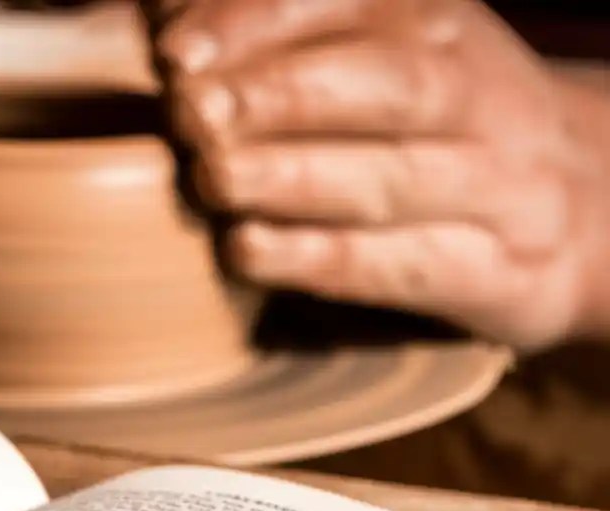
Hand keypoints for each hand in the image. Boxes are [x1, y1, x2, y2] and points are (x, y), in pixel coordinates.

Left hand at [143, 0, 609, 349]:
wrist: (581, 213)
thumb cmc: (423, 124)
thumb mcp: (371, 56)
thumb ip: (274, 38)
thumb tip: (155, 17)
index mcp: (437, 24)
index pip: (355, 6)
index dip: (260, 22)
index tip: (173, 51)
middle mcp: (475, 96)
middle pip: (388, 85)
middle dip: (282, 94)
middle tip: (191, 112)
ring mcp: (494, 187)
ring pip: (394, 178)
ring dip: (294, 178)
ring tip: (214, 178)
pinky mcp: (494, 273)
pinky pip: (406, 267)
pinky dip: (322, 260)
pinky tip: (247, 252)